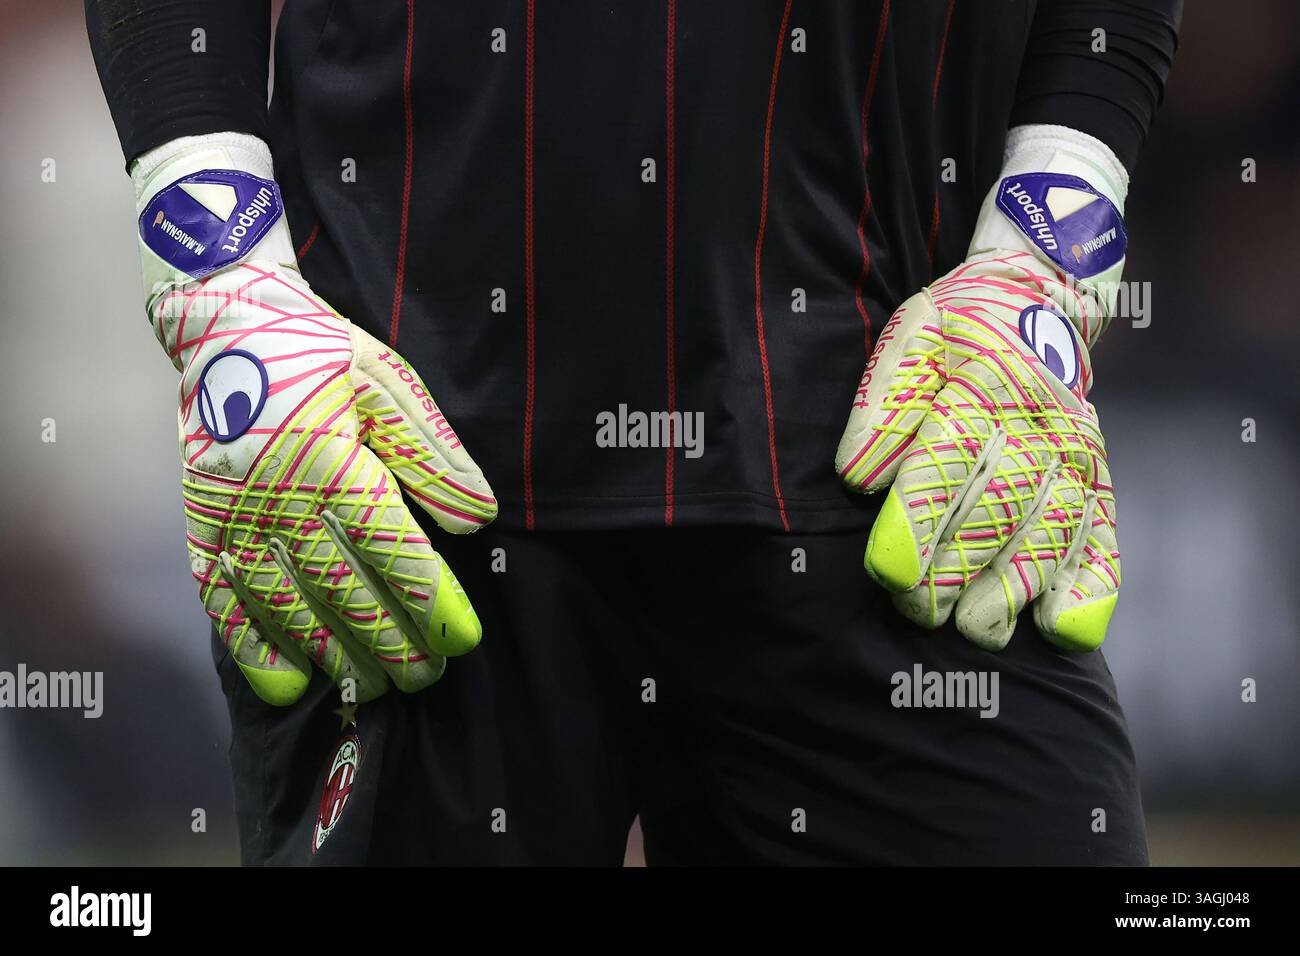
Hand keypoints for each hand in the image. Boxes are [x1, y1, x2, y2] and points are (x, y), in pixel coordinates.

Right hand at [159, 260, 496, 703]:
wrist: (223, 326)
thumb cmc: (320, 352)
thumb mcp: (389, 384)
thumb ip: (433, 454)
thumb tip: (480, 518)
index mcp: (332, 458)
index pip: (392, 548)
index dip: (431, 601)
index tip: (463, 639)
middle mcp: (278, 498)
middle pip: (344, 589)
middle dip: (392, 642)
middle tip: (428, 676)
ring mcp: (233, 518)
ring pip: (290, 607)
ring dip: (336, 655)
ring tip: (378, 688)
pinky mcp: (201, 527)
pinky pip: (224, 602)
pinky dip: (256, 649)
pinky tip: (292, 684)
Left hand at [835, 251, 1118, 650]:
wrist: (1038, 301)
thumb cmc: (958, 333)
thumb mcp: (911, 340)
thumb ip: (884, 404)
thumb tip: (858, 474)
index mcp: (984, 386)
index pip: (947, 461)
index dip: (918, 518)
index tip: (888, 568)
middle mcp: (1038, 427)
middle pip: (997, 508)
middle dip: (955, 566)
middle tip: (915, 609)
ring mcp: (1075, 459)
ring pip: (1049, 532)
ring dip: (1014, 587)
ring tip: (975, 629)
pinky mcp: (1098, 483)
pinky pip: (1102, 538)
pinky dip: (1091, 588)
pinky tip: (1064, 631)